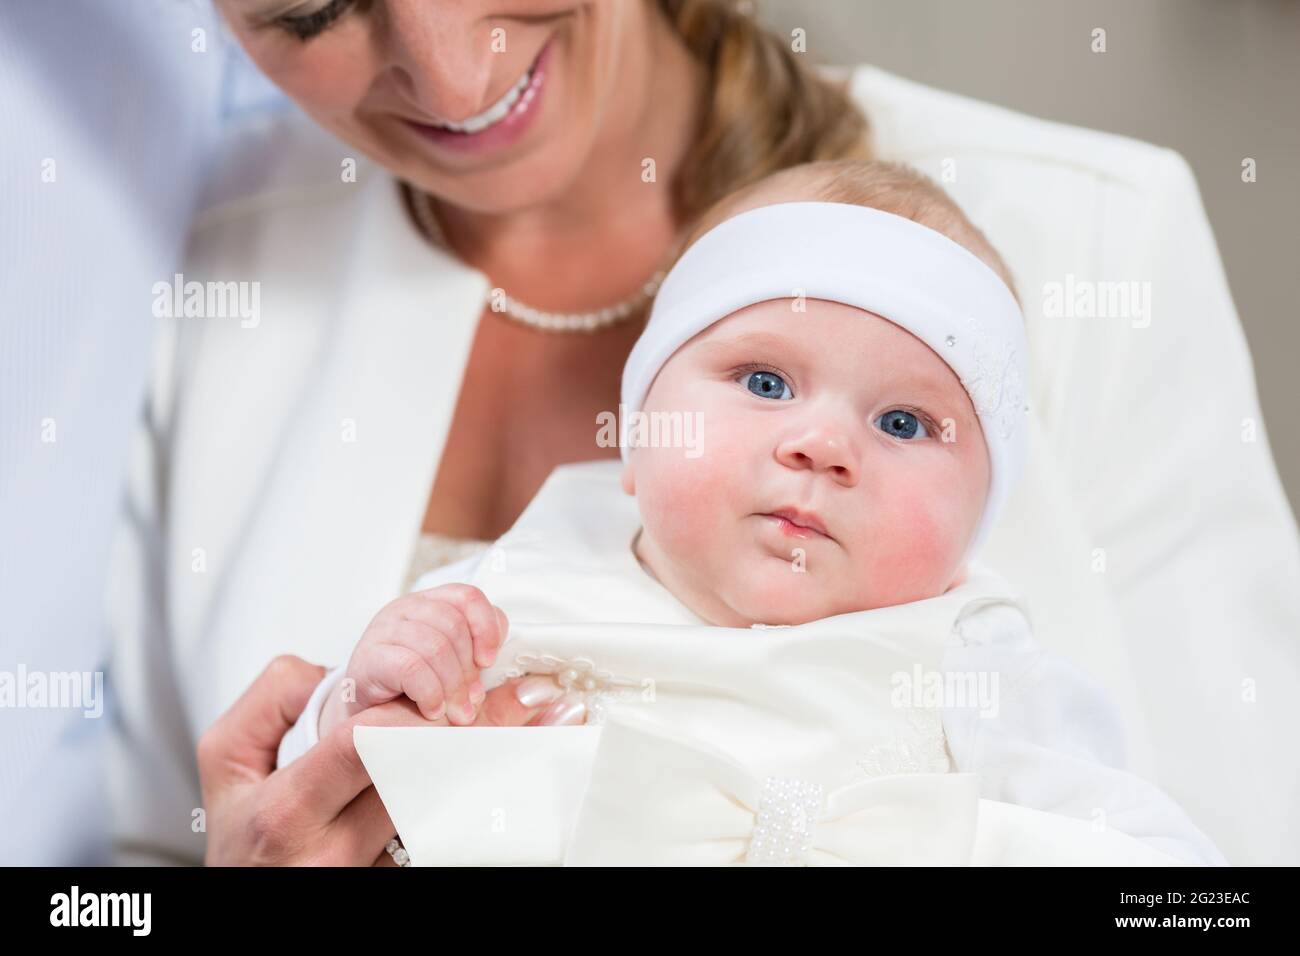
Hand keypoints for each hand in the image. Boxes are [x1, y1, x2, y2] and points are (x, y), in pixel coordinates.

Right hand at [197, 656, 577, 865]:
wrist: (252, 899)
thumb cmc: (242, 835)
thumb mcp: (226, 759)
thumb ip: (272, 696)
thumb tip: (332, 664)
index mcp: (290, 809)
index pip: (363, 748)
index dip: (413, 714)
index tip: (450, 689)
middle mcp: (335, 849)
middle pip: (424, 779)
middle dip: (479, 729)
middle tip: (531, 692)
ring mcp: (372, 874)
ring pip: (450, 812)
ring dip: (502, 760)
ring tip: (550, 717)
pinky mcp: (399, 885)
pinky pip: (454, 838)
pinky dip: (495, 800)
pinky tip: (532, 768)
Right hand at [321, 584, 507, 735]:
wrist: (364, 723)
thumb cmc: (419, 698)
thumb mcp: (463, 684)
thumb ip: (498, 683)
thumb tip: (544, 690)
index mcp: (433, 605)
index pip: (468, 596)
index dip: (487, 627)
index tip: (490, 663)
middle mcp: (407, 610)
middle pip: (454, 624)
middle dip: (469, 670)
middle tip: (471, 704)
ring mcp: (384, 631)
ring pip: (434, 645)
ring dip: (452, 686)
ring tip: (455, 714)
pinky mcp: (368, 658)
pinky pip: (410, 667)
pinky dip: (429, 692)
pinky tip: (432, 710)